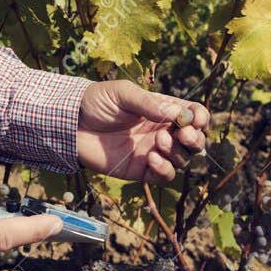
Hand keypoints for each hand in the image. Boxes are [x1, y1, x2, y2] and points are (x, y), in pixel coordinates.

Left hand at [76, 79, 208, 182]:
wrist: (70, 124)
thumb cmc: (96, 102)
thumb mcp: (122, 93)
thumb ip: (148, 103)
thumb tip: (176, 113)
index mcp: (162, 110)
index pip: (193, 115)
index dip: (200, 118)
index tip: (193, 120)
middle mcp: (162, 131)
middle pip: (195, 141)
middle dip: (195, 139)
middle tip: (183, 134)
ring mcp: (153, 151)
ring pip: (183, 159)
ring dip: (177, 152)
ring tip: (158, 142)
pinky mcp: (140, 170)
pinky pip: (164, 176)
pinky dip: (164, 170)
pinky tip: (151, 159)